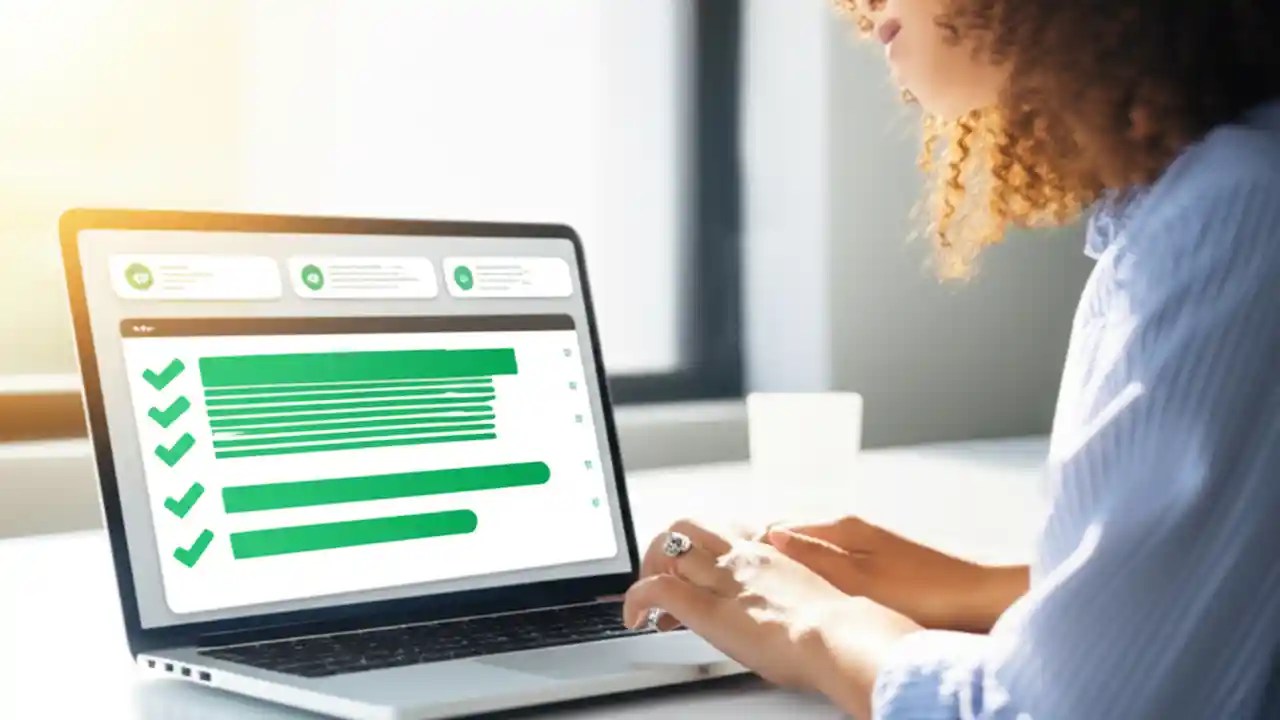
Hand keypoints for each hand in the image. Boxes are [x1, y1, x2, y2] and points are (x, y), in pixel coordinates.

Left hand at [625, 521, 921, 717]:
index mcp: (771, 553)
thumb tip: (795, 606)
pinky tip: (636, 617)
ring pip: (669, 545)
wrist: (840, 637)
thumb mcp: (819, 597)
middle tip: (664, 577)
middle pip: (689, 527)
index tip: (702, 572)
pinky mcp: (705, 606)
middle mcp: (742, 556)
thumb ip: (798, 591)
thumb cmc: (841, 628)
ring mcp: (723, 577)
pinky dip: (636, 598)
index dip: (705, 550)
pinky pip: (656, 588)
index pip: (724, 533)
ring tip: (649, 597)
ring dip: (652, 567)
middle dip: (668, 548)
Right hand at [767, 516, 1027, 632]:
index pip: (778, 527)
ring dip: (792, 563)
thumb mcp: (858, 578)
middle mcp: (852, 528)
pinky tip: (817, 590)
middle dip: (767, 551)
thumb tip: (771, 538)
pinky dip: (816, 573)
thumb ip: (813, 557)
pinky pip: (834, 561)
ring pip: (814, 549)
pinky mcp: (884, 562)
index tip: (730, 563)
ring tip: (772, 583)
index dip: (750, 546)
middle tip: (742, 572)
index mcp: (842, 527)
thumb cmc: (926, 592)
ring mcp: (869, 544)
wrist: (984, 598)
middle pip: (793, 534)